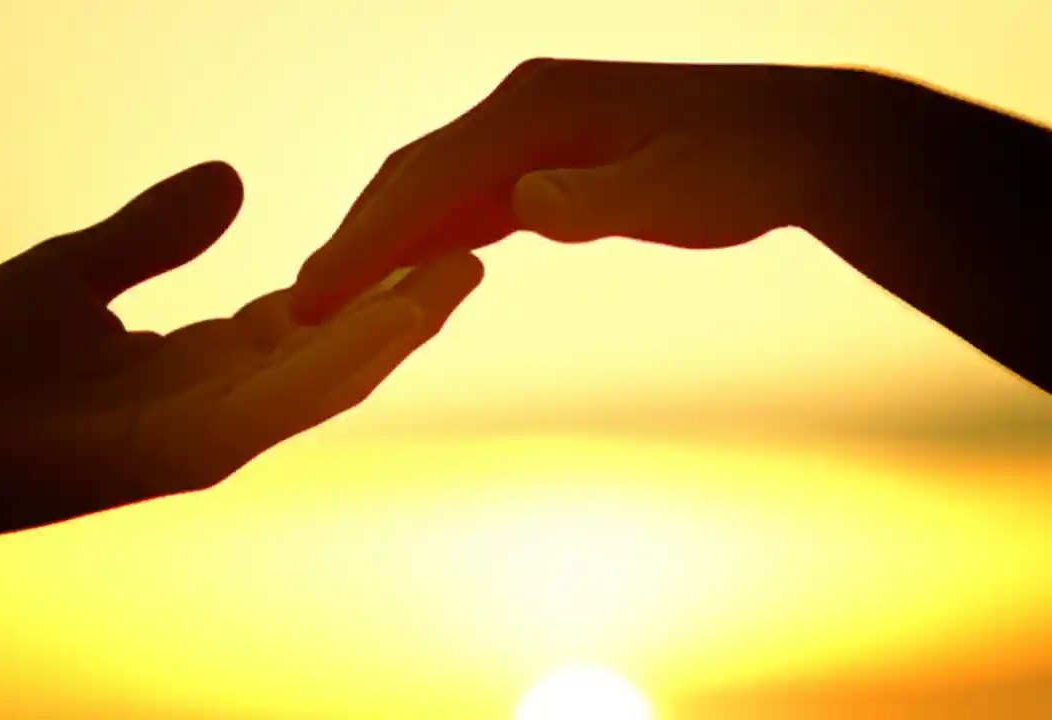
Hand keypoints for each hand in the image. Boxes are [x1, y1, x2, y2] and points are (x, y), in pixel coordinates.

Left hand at [0, 161, 481, 540]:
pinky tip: (395, 318)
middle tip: (470, 254)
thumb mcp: (76, 272)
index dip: (361, 281)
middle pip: (334, 351)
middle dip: (401, 306)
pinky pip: (285, 399)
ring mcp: (210, 433)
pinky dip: (346, 359)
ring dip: (395, 330)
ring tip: (458, 275)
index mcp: (198, 365)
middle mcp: (219, 404)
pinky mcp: (190, 451)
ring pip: (327, 378)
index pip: (302, 321)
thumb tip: (234, 179)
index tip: (413, 239)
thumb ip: (155, 233)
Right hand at [290, 59, 897, 320]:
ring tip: (332, 301)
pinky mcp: (545, 153)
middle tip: (298, 309)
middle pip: (411, 176)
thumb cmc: (742, 165)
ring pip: (431, 187)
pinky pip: (467, 197)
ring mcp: (529, 128)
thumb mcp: (677, 191)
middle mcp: (520, 108)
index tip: (312, 297)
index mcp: (537, 110)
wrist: (794, 138)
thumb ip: (596, 198)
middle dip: (355, 241)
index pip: (426, 180)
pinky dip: (428, 237)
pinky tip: (404, 275)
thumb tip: (521, 203)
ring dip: (382, 242)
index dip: (364, 242)